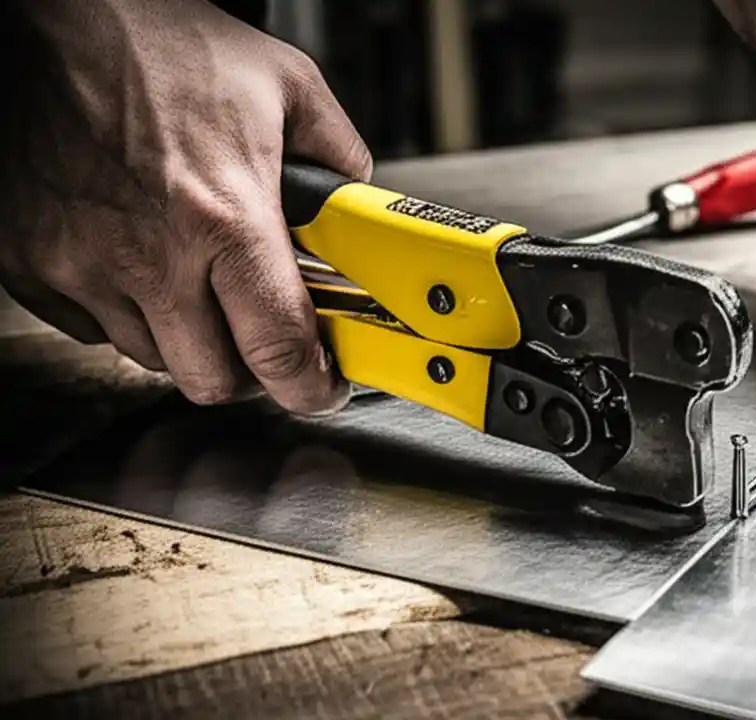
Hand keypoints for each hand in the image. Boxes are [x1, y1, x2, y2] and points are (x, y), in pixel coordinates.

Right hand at [0, 0, 370, 413]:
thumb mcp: (286, 86)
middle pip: (212, 380)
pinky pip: (90, 328)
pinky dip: (122, 312)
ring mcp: (82, 264)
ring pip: (150, 358)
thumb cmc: (159, 41)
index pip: (278, 350)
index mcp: (224, 218)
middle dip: (249, 370)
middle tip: (261, 335)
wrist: (58, 15)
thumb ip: (338, 160)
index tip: (320, 386)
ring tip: (197, 280)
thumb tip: (356, 210)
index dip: (311, 386)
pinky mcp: (31, 262)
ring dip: (185, 338)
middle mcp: (150, 255)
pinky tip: (139, 262)